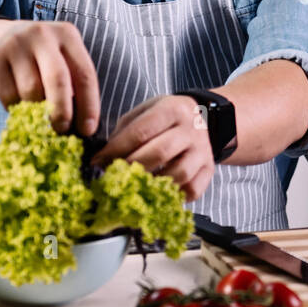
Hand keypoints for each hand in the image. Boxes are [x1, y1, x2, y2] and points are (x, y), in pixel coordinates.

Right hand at [0, 19, 100, 134]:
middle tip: (62, 130)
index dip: (89, 105)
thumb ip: (73, 83)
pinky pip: (8, 96)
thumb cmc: (39, 56)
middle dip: (62, 111)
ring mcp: (15, 44)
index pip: (84, 73)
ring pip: (31, 90)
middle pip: (57, 79)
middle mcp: (42, 35)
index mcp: (67, 35)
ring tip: (41, 120)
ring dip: (38, 113)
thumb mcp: (61, 57)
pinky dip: (17, 110)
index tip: (87, 130)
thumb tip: (81, 126)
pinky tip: (21, 110)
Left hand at [91, 94, 215, 200]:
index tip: (98, 161)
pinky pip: (192, 190)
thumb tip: (105, 158)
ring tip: (137, 185)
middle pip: (160, 153)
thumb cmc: (166, 117)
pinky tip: (159, 192)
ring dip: (153, 184)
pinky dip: (173, 196)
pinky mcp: (208, 170)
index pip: (141, 131)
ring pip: (178, 174)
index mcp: (172, 110)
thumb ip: (125, 131)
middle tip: (116, 175)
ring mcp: (202, 151)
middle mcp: (190, 130)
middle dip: (132, 167)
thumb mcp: (146, 111)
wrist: (203, 118)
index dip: (116, 149)